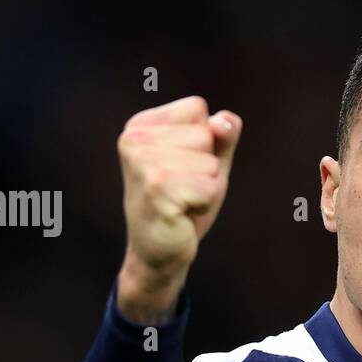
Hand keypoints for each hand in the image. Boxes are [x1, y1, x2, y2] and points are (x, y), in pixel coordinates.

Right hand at [115, 95, 241, 320]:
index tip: (182, 167)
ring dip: (206, 187)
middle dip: (207, 167)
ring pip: (210, 162)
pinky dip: (204, 204)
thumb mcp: (208, 163)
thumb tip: (227, 121)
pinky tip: (181, 213)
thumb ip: (221, 137)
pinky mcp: (156, 188)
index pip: (198, 109)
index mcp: (141, 125)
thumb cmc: (183, 204)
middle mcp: (134, 139)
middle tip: (183, 190)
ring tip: (182, 201)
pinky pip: (210, 187)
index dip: (205, 142)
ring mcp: (142, 163)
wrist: (158, 252)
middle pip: (206, 134)